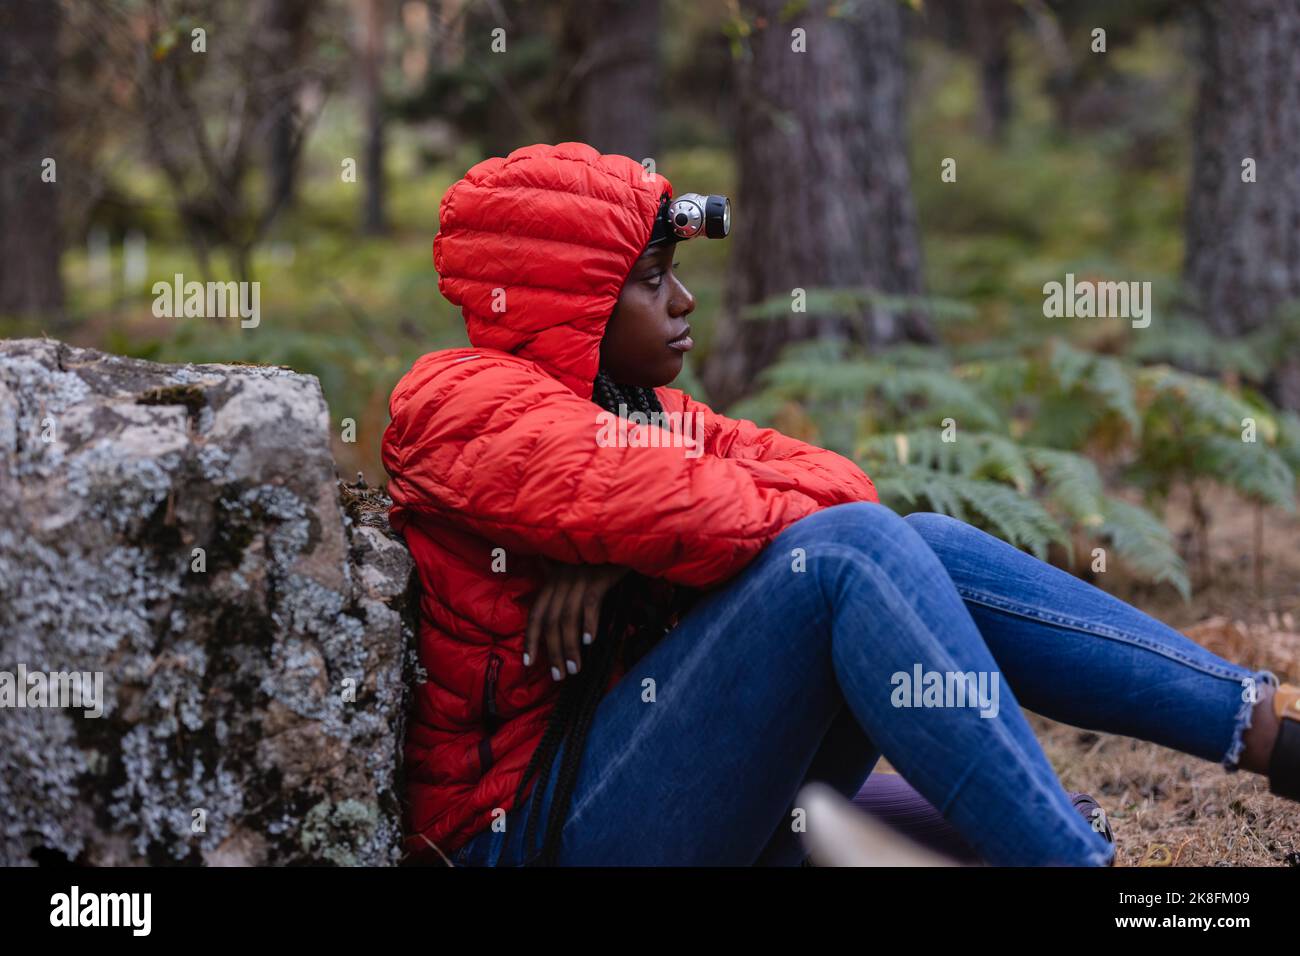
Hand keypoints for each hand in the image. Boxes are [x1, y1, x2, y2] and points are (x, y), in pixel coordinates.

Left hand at [525, 559, 629, 681]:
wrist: (620, 538)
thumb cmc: (600, 560)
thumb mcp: (577, 573)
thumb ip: (568, 594)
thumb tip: (567, 627)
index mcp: (553, 580)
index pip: (536, 613)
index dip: (531, 638)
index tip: (529, 662)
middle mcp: (561, 580)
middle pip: (550, 621)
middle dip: (551, 651)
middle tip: (558, 675)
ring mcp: (578, 578)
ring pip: (567, 618)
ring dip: (569, 646)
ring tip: (575, 669)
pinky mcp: (598, 578)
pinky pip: (590, 604)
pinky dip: (588, 624)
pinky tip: (590, 642)